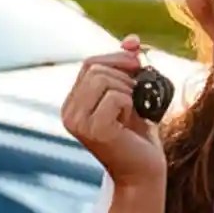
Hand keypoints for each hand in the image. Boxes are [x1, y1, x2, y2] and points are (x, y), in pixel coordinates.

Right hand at [61, 35, 166, 185]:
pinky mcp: (94, 131)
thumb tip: (132, 40)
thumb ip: (129, 67)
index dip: (117, 58)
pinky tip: (131, 122)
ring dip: (129, 91)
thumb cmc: (139, 135)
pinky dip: (132, 104)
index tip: (139, 67)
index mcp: (72, 103)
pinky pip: (116, 97)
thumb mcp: (133, 94)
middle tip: (138, 100)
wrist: (144, 172)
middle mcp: (69, 113)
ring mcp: (78, 123)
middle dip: (125, 77)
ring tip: (133, 112)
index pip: (90, 63)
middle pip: (96, 68)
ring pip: (104, 79)